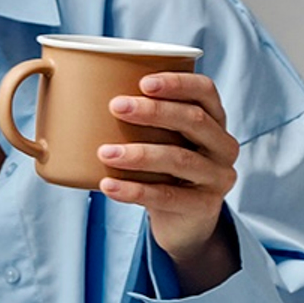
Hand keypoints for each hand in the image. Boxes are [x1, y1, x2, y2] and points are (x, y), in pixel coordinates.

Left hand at [97, 72, 240, 289]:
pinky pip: (167, 196)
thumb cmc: (164, 167)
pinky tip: (109, 185)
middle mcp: (223, 145)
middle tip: (116, 106)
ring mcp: (218, 177)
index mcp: (214, 119)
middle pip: (194, 120)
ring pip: (180, 159)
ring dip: (140, 153)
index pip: (205, 91)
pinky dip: (134, 190)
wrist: (183, 220)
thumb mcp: (162, 138)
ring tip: (105, 152)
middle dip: (154, 111)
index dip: (177, 83)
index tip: (143, 82)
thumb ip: (142, 116)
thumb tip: (80, 86)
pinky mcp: (204, 206)